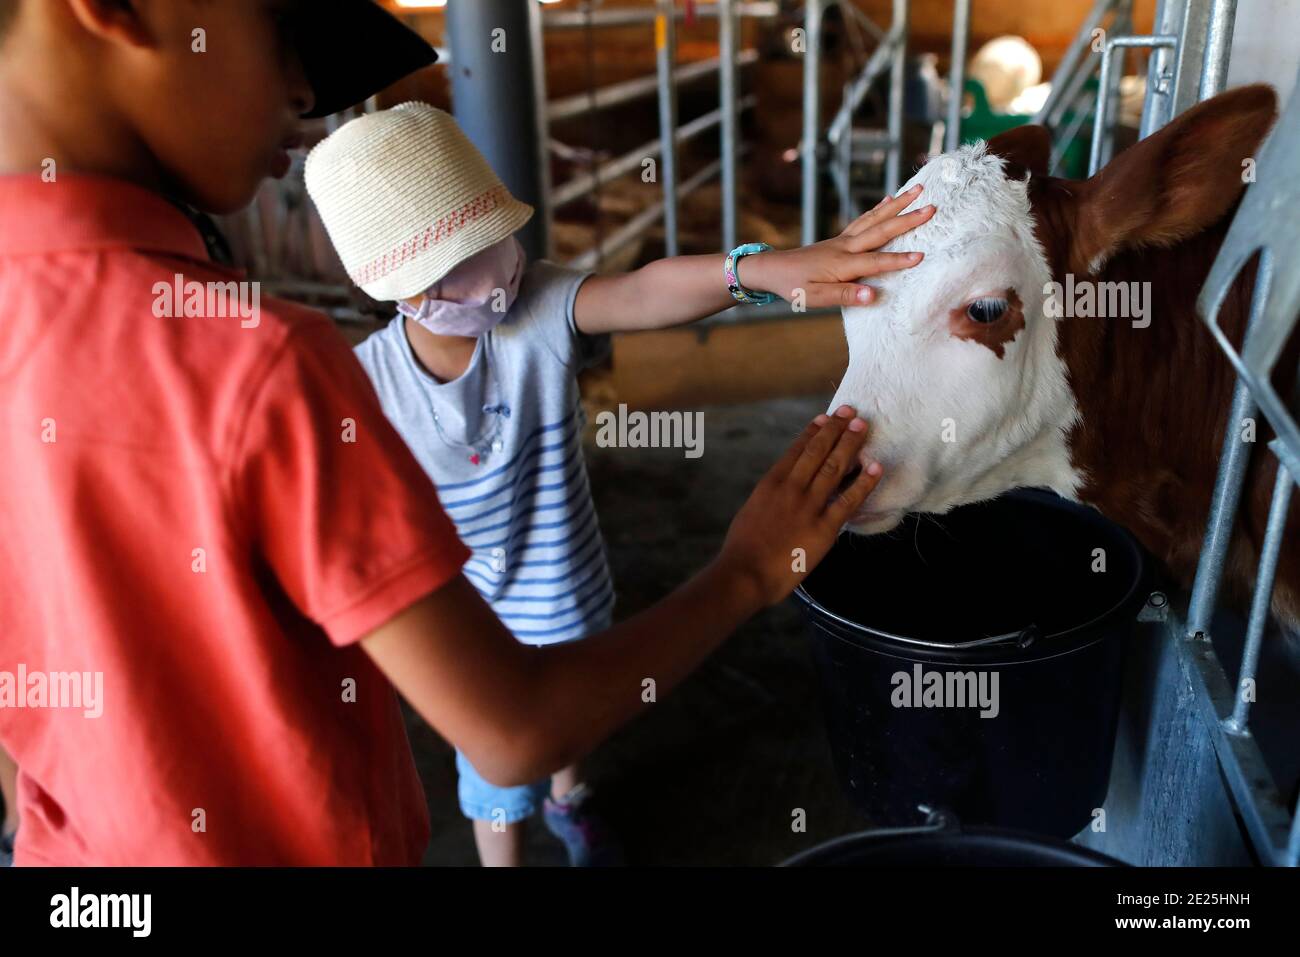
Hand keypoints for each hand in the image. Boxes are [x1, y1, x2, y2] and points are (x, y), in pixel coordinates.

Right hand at [717, 406, 882, 606]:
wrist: (744, 574)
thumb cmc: (743, 548)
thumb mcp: (753, 510)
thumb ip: (771, 497)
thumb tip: (785, 488)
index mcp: (771, 483)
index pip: (797, 450)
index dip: (814, 431)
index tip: (826, 417)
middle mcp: (791, 489)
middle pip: (818, 452)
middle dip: (836, 429)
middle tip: (851, 413)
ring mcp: (808, 507)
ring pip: (834, 468)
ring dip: (850, 445)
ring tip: (863, 427)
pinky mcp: (824, 529)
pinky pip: (848, 501)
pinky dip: (863, 483)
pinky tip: (874, 468)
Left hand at [738, 185, 934, 307]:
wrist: (771, 269)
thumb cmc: (793, 287)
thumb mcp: (815, 298)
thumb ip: (844, 296)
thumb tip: (871, 296)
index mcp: (842, 264)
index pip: (875, 262)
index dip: (898, 260)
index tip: (922, 256)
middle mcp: (845, 247)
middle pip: (881, 230)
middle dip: (907, 219)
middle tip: (932, 206)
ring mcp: (843, 240)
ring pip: (874, 218)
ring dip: (897, 204)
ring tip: (917, 190)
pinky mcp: (839, 238)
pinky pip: (863, 219)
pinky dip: (878, 208)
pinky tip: (889, 199)